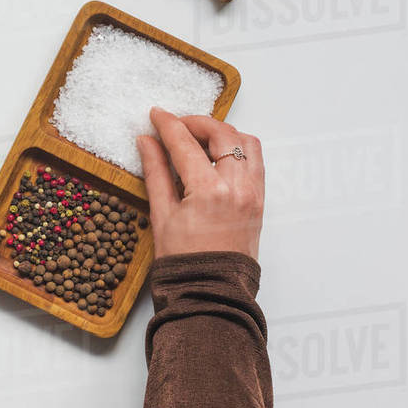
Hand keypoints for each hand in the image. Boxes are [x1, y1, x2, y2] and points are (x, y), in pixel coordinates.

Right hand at [136, 108, 264, 259]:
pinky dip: (238, 149)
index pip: (185, 143)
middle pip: (221, 133)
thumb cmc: (183, 261)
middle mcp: (236, 188)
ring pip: (245, 142)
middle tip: (176, 125)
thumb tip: (147, 141)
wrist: (210, 291)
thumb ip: (155, 171)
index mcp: (208, 192)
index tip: (156, 115)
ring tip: (199, 138)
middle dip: (197, 122)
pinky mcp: (260, 201)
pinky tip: (218, 156)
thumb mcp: (161, 214)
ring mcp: (253, 194)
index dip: (168, 124)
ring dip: (222, 133)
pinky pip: (255, 161)